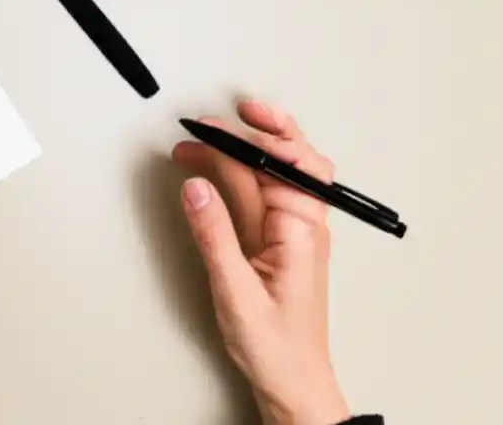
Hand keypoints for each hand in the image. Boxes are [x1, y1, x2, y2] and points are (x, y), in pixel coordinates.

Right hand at [173, 101, 350, 424]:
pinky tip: (233, 165)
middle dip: (251, 131)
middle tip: (209, 122)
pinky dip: (252, 169)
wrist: (294, 381)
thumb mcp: (235, 292)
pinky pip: (273, 190)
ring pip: (283, 170)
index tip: (203, 131)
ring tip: (226, 127)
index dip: (235, 143)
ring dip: (257, 143)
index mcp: (301, 231)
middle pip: (287, 157)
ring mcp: (297, 230)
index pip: (270, 168)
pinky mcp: (284, 239)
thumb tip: (197, 188)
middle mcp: (305, 224)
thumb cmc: (275, 347)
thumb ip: (215, 236)